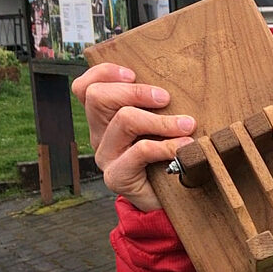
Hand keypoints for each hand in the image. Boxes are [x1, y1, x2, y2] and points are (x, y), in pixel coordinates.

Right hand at [72, 63, 195, 211]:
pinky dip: (167, 145)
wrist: (170, 198)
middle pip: (98, 97)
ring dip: (160, 120)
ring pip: (124, 120)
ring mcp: (106, 156)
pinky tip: (185, 147)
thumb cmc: (169, 153)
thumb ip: (157, 104)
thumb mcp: (160, 124)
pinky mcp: (117, 176)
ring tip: (187, 125)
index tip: (133, 74)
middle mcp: (100, 134)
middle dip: (136, 91)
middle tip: (166, 98)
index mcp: (104, 117)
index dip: (104, 73)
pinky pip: (140, 150)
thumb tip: (179, 78)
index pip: (85, 87)